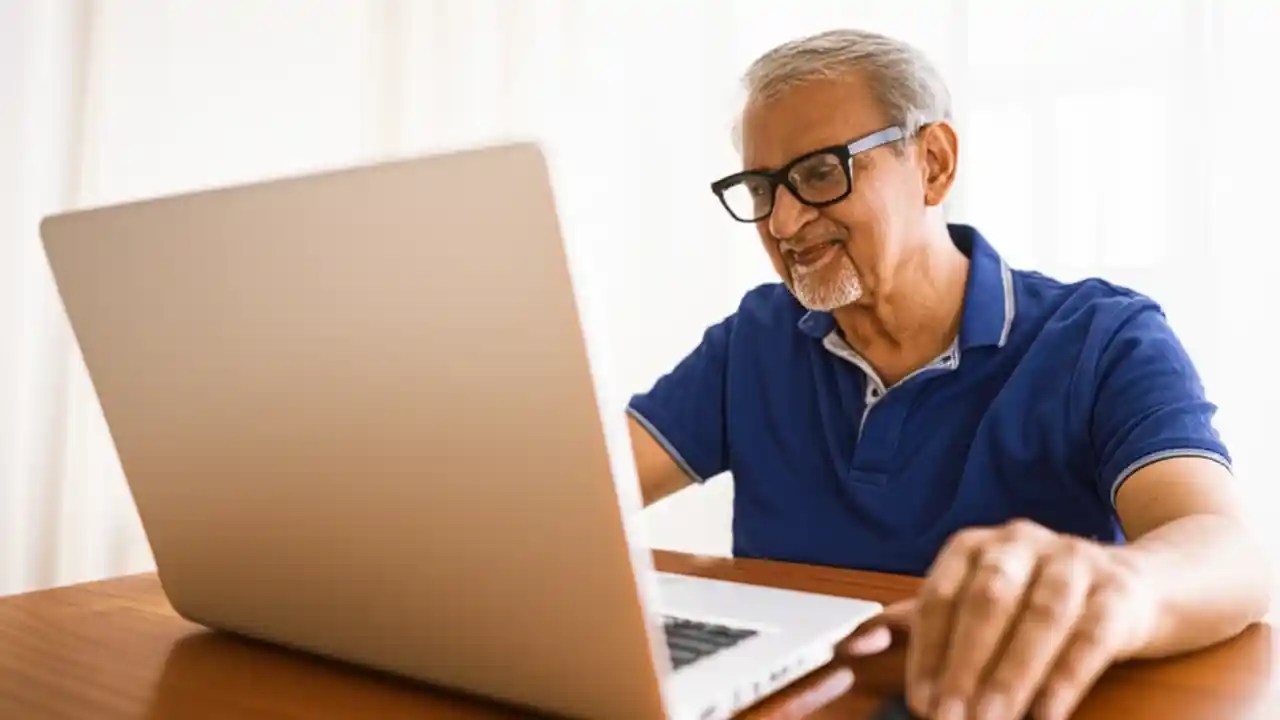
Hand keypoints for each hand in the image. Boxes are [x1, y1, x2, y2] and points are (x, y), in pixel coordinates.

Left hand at [843, 519, 1160, 719]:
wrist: (1145, 583)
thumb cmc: (1044, 595)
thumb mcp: (985, 594)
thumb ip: (927, 619)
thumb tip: (858, 641)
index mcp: (978, 545)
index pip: (941, 596)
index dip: (928, 652)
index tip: (920, 702)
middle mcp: (1023, 543)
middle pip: (987, 602)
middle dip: (964, 665)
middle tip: (948, 719)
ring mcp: (1075, 562)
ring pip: (1040, 618)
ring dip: (1011, 677)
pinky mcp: (1119, 592)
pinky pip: (1090, 638)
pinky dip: (1064, 680)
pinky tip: (1045, 716)